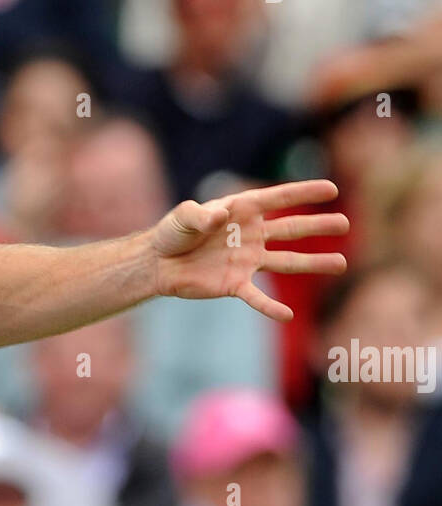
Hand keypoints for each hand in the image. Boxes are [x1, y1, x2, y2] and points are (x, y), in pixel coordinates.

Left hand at [150, 179, 348, 322]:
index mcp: (243, 210)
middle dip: (318, 227)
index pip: (279, 199)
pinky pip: (257, 297)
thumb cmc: (172, 233)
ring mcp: (247, 260)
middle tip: (345, 224)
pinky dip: (270, 307)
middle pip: (291, 229)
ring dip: (312, 264)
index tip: (331, 190)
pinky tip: (288, 315)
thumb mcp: (184, 216)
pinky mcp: (236, 284)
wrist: (159, 263)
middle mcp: (251, 234)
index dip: (304, 193)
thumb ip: (201, 215)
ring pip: (286, 262)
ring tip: (341, 264)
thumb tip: (220, 217)